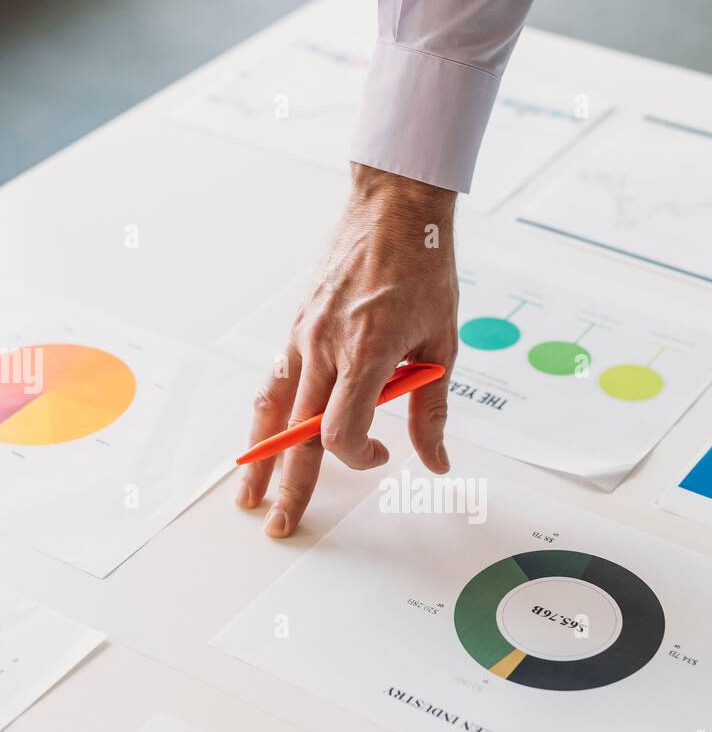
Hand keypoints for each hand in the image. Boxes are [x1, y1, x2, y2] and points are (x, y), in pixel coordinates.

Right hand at [236, 163, 458, 537]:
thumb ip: (432, 408)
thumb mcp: (443, 341)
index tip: (385, 453)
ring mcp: (304, 335)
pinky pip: (275, 379)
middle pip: (298, 433)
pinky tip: (260, 439)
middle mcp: (326, 345)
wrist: (393, 207)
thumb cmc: (423, 268)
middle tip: (280, 525)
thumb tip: (435, 461)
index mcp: (367, 349)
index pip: (342, 430)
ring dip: (260, 456)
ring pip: (273, 407)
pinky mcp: (297, 326)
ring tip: (247, 495)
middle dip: (289, 486)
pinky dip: (267, 414)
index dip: (360, 457)